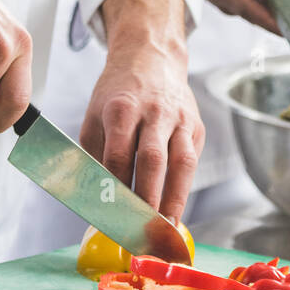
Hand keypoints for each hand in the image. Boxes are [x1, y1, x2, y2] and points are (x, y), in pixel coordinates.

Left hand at [79, 0, 203, 222]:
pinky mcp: (195, 125)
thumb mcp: (94, 116)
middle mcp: (153, 111)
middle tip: (142, 233)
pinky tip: (175, 210)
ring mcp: (178, 117)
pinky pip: (191, 160)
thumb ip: (95, 156)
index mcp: (121, 107)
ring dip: (175, 199)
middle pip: (152, 160)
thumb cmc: (117, 93)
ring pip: (180, 162)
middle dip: (148, 200)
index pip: (118, 155)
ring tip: (166, 230)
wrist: (150, 56)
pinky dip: (185, 187)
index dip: (116, 190)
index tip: (111, 219)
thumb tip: (96, 201)